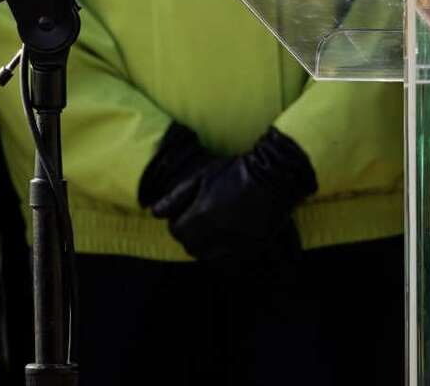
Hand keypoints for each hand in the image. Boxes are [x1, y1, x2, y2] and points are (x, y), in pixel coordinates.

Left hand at [149, 128, 316, 262]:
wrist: (275, 172)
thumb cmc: (236, 170)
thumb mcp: (203, 175)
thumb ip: (177, 196)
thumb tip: (154, 212)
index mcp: (203, 214)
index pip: (177, 232)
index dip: (179, 222)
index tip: (187, 213)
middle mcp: (219, 233)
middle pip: (192, 248)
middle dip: (191, 237)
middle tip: (200, 222)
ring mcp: (238, 242)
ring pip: (210, 257)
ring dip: (207, 247)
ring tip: (215, 230)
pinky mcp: (254, 245)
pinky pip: (232, 259)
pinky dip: (226, 253)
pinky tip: (230, 237)